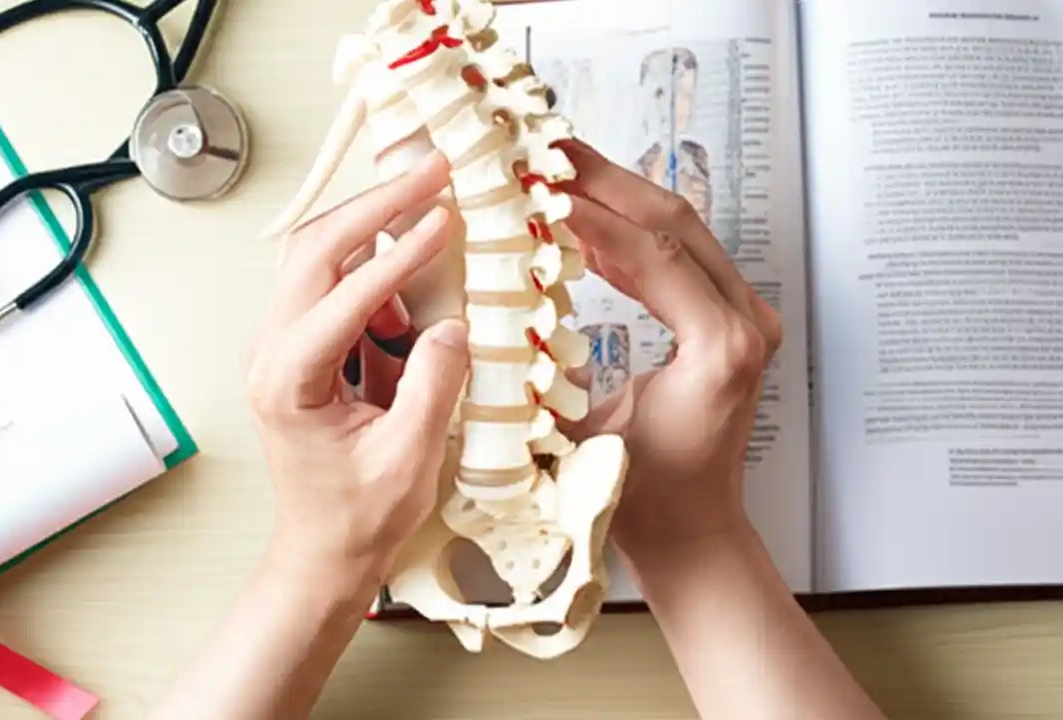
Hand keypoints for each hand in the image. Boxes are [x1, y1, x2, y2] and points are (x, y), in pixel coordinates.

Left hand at [245, 150, 468, 582]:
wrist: (324, 549)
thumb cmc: (359, 516)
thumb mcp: (408, 459)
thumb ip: (432, 387)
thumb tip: (453, 325)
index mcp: (288, 383)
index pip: (343, 298)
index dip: (398, 255)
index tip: (444, 222)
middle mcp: (272, 354)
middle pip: (314, 251)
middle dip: (375, 206)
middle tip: (431, 172)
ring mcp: (280, 347)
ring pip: (316, 257)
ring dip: (370, 225)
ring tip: (428, 207)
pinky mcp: (301, 348)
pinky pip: (330, 285)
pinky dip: (371, 267)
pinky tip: (410, 280)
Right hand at [555, 139, 782, 556]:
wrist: (695, 532)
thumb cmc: (645, 497)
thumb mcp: (587, 429)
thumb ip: (551, 365)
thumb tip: (499, 310)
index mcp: (721, 348)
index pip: (654, 254)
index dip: (593, 214)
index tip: (543, 185)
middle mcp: (746, 323)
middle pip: (677, 223)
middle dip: (608, 182)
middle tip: (551, 151)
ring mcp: (746, 318)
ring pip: (683, 230)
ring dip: (621, 197)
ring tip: (563, 170)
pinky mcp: (732, 321)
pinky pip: (682, 257)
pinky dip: (633, 232)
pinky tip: (589, 220)